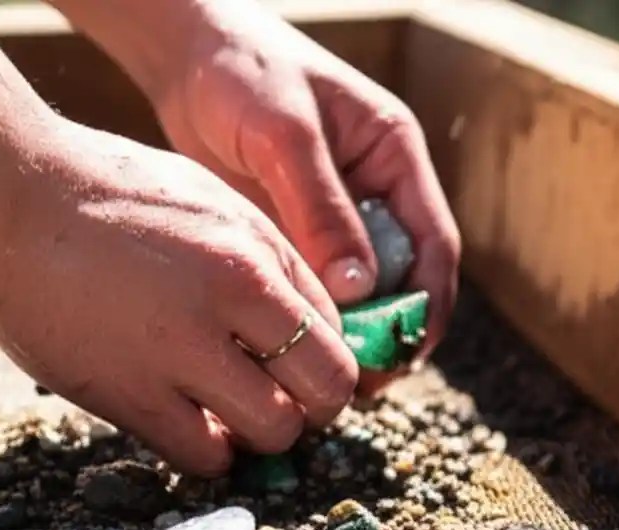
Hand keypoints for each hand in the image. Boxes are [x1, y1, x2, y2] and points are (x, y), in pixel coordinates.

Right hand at [0, 121, 358, 474]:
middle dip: (309, 407)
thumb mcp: (216, 203)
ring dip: (259, 433)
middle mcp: (222, 313)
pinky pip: (199, 456)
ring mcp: (172, 360)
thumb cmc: (113, 194)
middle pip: (320, 398)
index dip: (329, 367)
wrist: (9, 205)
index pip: (336, 344)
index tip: (305, 371)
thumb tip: (319, 325)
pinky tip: (189, 421)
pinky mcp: (125, 398)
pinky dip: (207, 449)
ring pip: (268, 436)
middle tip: (279, 396)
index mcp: (252, 260)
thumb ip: (275, 263)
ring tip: (230, 410)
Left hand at [149, 3, 460, 389]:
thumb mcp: (286, 135)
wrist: (184, 55)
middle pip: (401, 281)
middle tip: (358, 385)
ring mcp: (331, 217)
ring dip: (346, 338)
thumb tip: (359, 288)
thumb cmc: (244, 71)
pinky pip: (311, 288)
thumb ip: (321, 208)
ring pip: (356, 293)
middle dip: (388, 335)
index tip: (405, 352)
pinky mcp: (290, 233)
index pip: (434, 245)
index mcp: (395, 159)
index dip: (428, 305)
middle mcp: (373, 194)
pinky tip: (285, 353)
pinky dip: (307, 322)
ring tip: (319, 380)